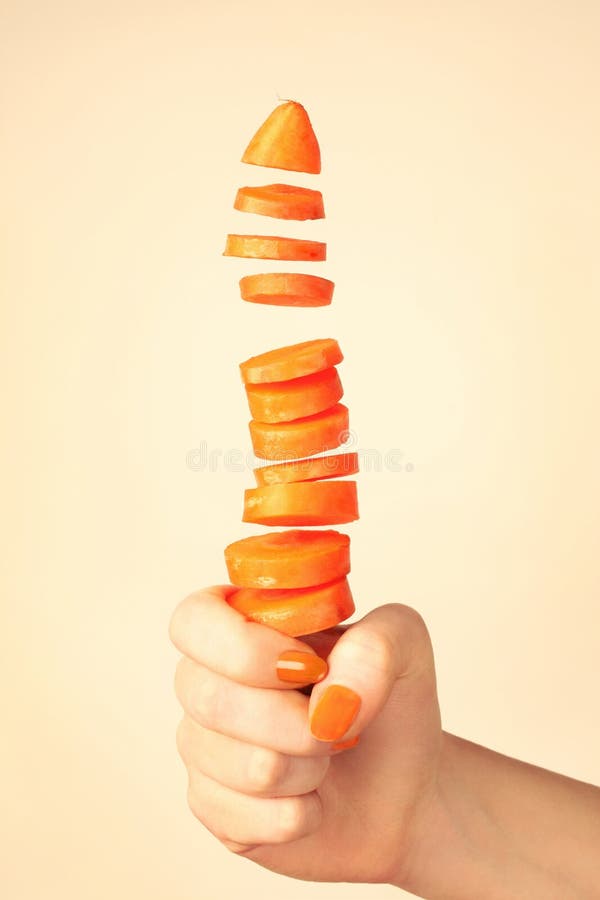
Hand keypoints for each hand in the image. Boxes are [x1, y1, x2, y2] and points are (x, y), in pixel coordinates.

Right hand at [169, 585, 440, 885]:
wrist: (404, 790)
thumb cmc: (390, 705)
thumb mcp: (406, 645)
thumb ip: (376, 644)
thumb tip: (330, 694)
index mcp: (241, 624)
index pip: (194, 619)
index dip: (243, 647)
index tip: (307, 666)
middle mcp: (207, 680)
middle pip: (211, 698)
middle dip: (297, 722)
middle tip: (337, 725)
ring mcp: (202, 746)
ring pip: (238, 764)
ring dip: (307, 768)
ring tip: (327, 756)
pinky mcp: (211, 808)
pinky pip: (241, 819)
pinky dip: (299, 813)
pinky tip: (312, 800)